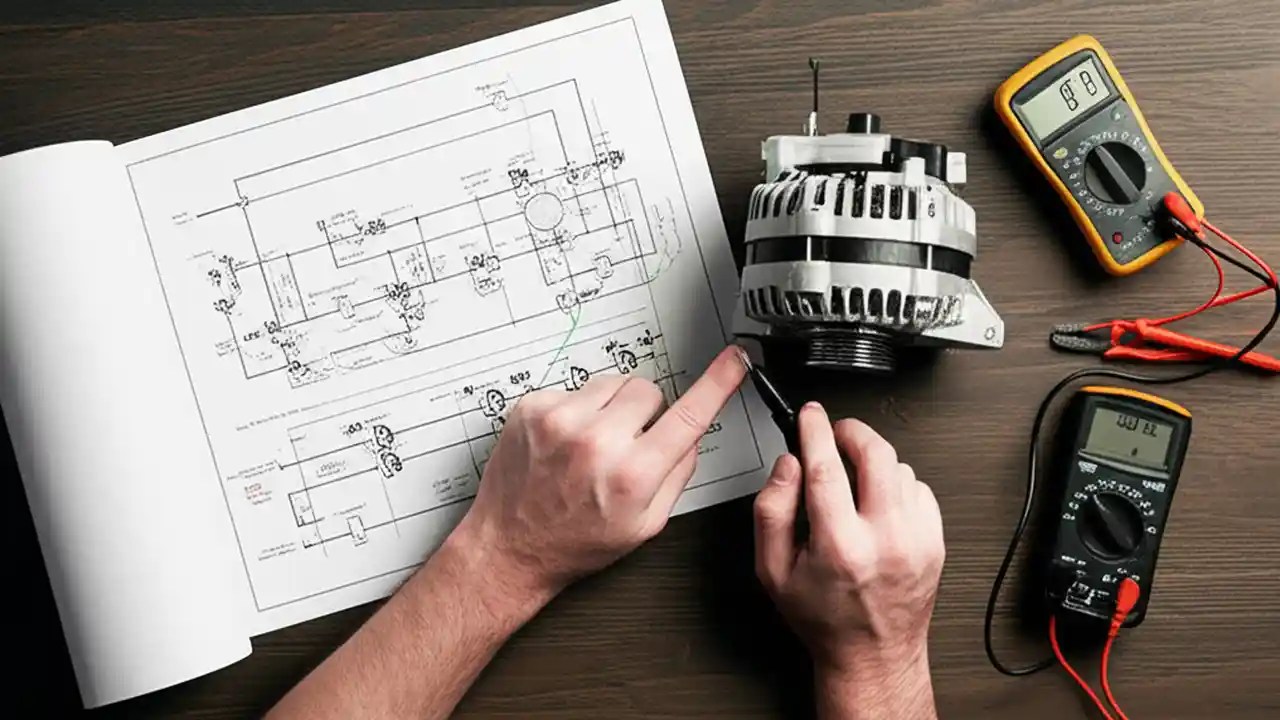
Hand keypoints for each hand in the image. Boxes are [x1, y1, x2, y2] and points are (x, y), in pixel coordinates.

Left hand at [450, 345, 746, 601]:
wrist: (510, 546)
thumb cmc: (574, 542)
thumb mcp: (645, 525)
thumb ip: (677, 475)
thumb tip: (692, 434)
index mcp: (632, 475)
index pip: (689, 416)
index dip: (718, 383)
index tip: (734, 360)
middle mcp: (596, 442)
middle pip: (647, 390)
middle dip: (646, 413)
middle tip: (629, 444)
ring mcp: (560, 421)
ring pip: (612, 383)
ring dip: (611, 407)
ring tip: (592, 444)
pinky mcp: (533, 408)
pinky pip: (574, 389)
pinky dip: (576, 410)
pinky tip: (565, 442)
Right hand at [753, 403, 943, 716]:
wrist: (872, 655)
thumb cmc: (823, 618)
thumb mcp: (772, 571)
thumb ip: (771, 511)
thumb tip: (787, 466)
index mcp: (840, 547)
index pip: (826, 468)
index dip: (815, 431)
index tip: (809, 415)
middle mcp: (884, 540)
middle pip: (876, 454)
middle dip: (851, 431)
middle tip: (835, 432)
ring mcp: (917, 540)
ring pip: (899, 467)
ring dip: (873, 462)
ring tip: (853, 480)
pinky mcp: (935, 542)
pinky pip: (919, 488)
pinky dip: (897, 484)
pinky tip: (879, 502)